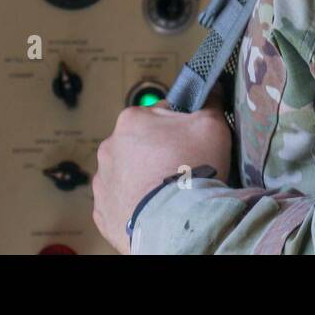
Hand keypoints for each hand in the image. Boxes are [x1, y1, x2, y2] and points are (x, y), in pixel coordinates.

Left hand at [92, 92, 231, 254]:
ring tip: (168, 193)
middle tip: (182, 169)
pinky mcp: (102, 211)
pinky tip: (154, 209)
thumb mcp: (211, 125)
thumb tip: (211, 91)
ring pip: (128, 173)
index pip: (159, 114)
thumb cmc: (192, 169)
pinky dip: (136, 204)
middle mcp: (109, 147)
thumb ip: (209, 103)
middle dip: (159, 153)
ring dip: (144, 178)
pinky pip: (121, 202)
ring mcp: (102, 181)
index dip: (180, 127)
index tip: (191, 142)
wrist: (174, 223)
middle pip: (141, 145)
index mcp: (131, 120)